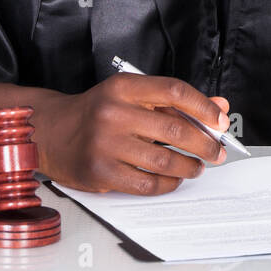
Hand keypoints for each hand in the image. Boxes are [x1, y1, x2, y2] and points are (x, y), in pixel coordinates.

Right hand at [29, 73, 229, 194]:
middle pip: (175, 129)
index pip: (174, 91)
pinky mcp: (100, 172)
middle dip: (205, 144)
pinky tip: (173, 179)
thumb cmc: (96, 112)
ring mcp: (105, 144)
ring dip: (190, 167)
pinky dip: (168, 183)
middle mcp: (113, 113)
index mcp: (123, 87)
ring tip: (197, 167)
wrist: (50, 131)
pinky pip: (147, 183)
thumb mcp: (131, 96)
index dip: (203, 107)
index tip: (220, 121)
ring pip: (164, 160)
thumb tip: (218, 107)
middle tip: (217, 152)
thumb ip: (173, 102)